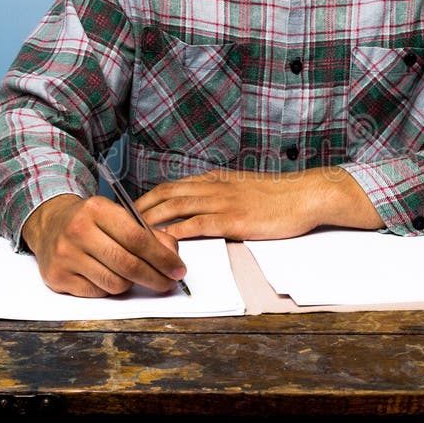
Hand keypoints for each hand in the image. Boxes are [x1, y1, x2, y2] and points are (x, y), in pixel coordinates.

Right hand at [21, 194, 185, 297]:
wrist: (49, 224)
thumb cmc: (91, 221)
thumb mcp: (118, 216)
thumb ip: (148, 235)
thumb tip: (172, 259)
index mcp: (97, 209)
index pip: (138, 239)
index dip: (163, 258)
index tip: (178, 270)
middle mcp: (78, 231)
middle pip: (128, 264)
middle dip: (155, 277)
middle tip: (168, 282)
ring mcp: (66, 255)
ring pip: (114, 283)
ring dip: (131, 283)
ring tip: (132, 275)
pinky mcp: (57, 277)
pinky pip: (97, 292)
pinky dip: (109, 288)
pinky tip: (108, 276)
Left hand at [137, 166, 383, 240]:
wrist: (304, 195)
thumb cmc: (278, 196)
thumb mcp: (242, 188)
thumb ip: (220, 194)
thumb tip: (200, 206)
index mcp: (214, 180)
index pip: (171, 186)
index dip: (147, 198)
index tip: (129, 210)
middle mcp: (213, 187)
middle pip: (166, 195)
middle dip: (139, 209)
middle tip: (118, 223)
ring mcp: (222, 203)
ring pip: (176, 208)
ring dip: (151, 221)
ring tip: (131, 233)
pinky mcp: (232, 220)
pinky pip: (197, 225)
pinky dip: (176, 233)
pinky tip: (162, 242)